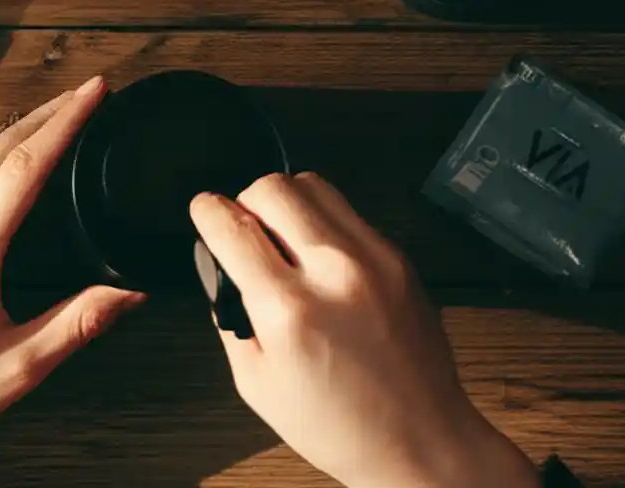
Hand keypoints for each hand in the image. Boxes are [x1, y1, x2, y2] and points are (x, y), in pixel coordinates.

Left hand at [0, 76, 144, 486]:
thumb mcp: (16, 368)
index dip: (65, 124)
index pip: (23, 168)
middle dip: (46, 114)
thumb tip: (130, 290)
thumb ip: (76, 322)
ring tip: (59, 118)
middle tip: (88, 92)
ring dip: (19, 133)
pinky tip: (14, 166)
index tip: (96, 93)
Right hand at [190, 173, 537, 487]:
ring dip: (286, 203)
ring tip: (282, 241)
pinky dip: (323, 224)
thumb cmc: (342, 424)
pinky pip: (348, 212)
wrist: (421, 439)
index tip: (203, 212)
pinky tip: (320, 260)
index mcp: (290, 311)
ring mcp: (375, 259)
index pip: (232, 226)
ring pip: (314, 184)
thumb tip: (218, 264)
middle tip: (244, 231)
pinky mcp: (400, 257)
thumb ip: (230, 315)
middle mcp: (336, 273)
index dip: (206, 211)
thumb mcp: (257, 382)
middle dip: (245, 201)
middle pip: (273, 187)